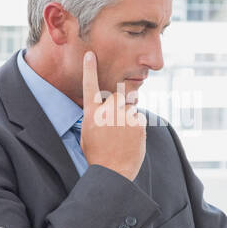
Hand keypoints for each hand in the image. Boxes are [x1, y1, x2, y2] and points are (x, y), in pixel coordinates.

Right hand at [79, 50, 146, 180]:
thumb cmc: (97, 155)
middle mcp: (107, 111)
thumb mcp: (87, 134)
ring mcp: (124, 116)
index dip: (90, 69)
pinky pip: (139, 118)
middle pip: (119, 94)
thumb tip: (105, 107)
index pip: (90, 86)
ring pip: (130, 107)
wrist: (112, 172)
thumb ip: (95, 117)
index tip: (91, 55)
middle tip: (117, 121)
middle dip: (121, 102)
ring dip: (128, 117)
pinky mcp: (138, 123)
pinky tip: (129, 141)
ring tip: (122, 136)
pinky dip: (136, 127)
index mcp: (91, 114)